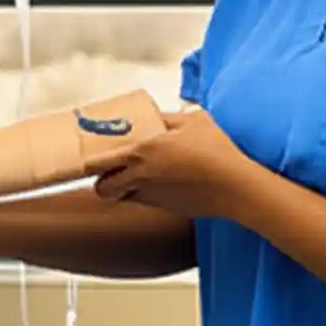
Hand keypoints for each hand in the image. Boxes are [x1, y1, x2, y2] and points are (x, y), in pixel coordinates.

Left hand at [87, 108, 257, 218]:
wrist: (236, 187)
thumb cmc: (217, 150)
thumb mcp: (193, 121)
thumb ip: (168, 118)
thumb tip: (154, 117)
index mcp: (143, 151)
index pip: (99, 160)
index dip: (89, 159)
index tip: (89, 153)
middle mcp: (141, 176)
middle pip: (101, 188)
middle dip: (101, 179)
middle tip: (111, 166)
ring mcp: (152, 196)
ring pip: (120, 197)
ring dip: (120, 188)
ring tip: (134, 174)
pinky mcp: (165, 208)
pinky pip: (142, 201)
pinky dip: (142, 193)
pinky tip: (161, 181)